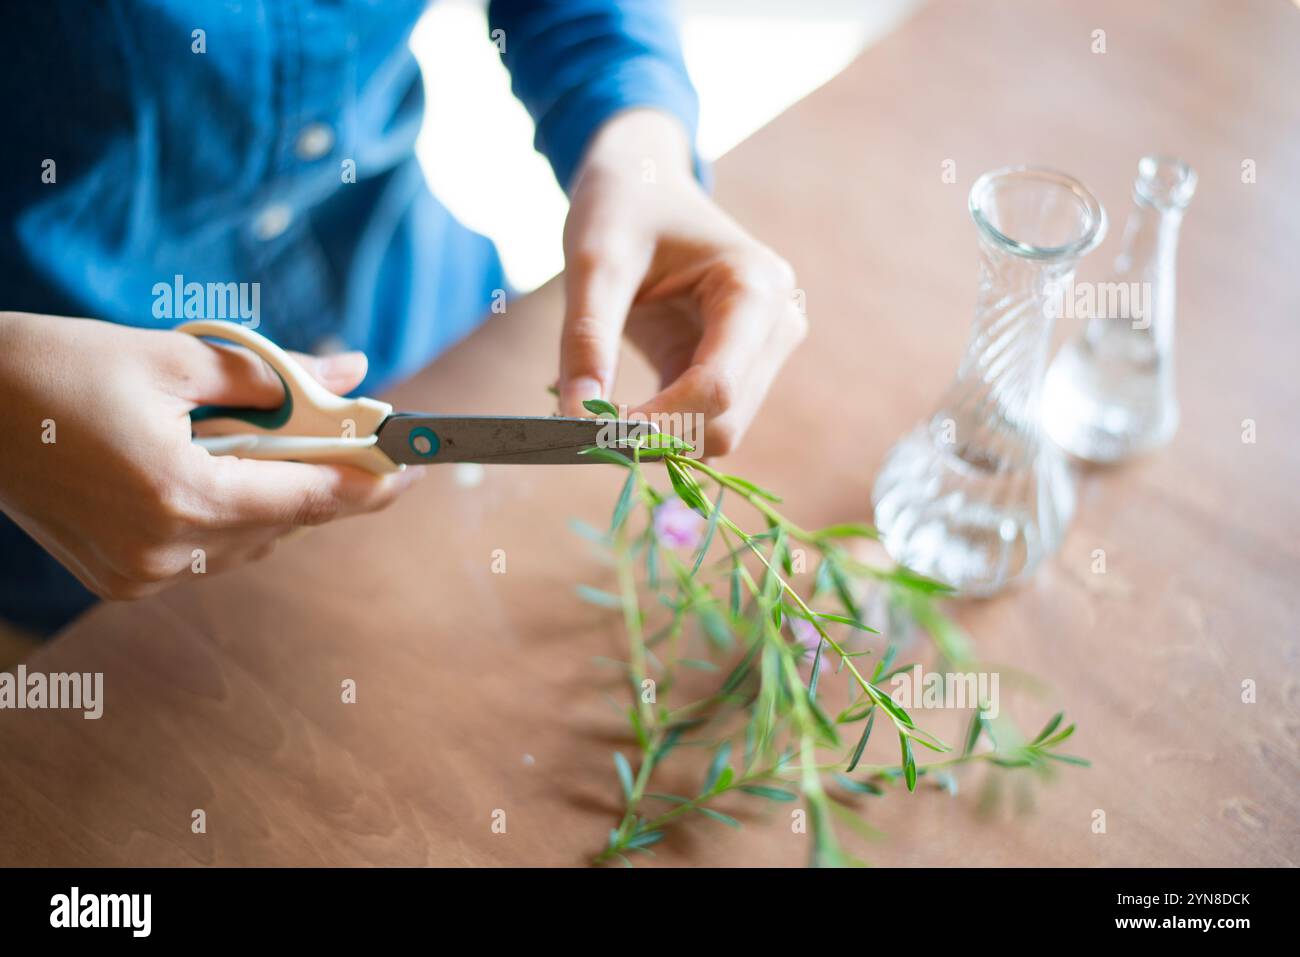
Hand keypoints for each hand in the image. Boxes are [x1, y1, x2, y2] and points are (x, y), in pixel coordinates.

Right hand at [0, 313, 417, 599]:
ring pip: (252, 543)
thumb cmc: (59, 368)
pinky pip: (210, 555)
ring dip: (283, 499)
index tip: (415, 464)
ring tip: (295, 448)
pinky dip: (236, 518)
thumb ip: (273, 377)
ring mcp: (140, 574)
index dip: (371, 482)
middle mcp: (164, 550)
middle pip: (286, 522)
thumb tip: (350, 375)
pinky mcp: (120, 580)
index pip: (308, 496)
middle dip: (330, 481)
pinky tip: (233, 474)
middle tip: (366, 442)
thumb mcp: (173, 359)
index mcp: (181, 494)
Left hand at [559, 109, 806, 455]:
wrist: (644, 181)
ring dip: (660, 440)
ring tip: (597, 414)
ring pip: (718, 432)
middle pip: (725, 421)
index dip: (659, 422)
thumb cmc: (622, 206)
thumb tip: (575, 419)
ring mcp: (763, 351)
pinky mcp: (737, 368)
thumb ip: (586, 337)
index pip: (718, 388)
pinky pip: (702, 422)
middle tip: (585, 427)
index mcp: (755, 287)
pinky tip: (615, 412)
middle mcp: (777, 324)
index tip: (593, 430)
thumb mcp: (594, 260)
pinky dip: (660, 430)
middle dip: (660, 437)